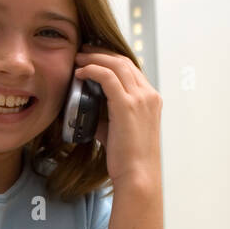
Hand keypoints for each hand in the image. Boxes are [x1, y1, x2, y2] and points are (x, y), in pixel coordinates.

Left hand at [74, 43, 162, 185]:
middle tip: (83, 52)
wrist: (138, 176)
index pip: (131, 69)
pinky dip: (93, 69)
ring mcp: (140, 98)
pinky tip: (80, 72)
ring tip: (78, 58)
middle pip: (124, 61)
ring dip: (95, 57)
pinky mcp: (127, 105)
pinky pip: (107, 77)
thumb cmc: (128, 159)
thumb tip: (87, 110)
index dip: (111, 59)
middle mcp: (149, 95)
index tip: (93, 57)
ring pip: (116, 65)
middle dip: (101, 53)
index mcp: (151, 99)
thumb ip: (106, 116)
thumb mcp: (118, 131)